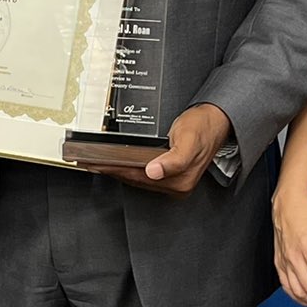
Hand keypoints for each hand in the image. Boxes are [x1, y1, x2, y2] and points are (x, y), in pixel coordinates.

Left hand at [81, 103, 230, 195]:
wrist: (215, 120)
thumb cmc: (203, 126)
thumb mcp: (188, 140)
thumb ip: (174, 160)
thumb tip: (154, 172)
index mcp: (180, 181)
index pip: (139, 177)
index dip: (116, 170)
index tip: (98, 165)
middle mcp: (176, 185)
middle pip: (136, 180)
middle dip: (113, 171)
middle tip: (90, 163)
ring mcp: (173, 181)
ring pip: (138, 178)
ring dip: (119, 171)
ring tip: (99, 164)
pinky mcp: (170, 174)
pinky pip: (143, 174)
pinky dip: (129, 168)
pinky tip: (119, 164)